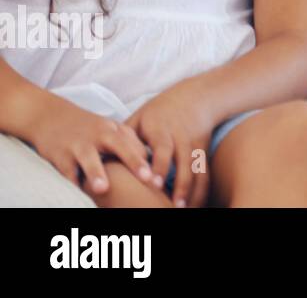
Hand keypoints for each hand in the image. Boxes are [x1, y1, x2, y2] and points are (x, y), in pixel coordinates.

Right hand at [27, 95, 156, 195]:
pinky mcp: (59, 155)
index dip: (150, 162)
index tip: (162, 177)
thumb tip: (152, 163)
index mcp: (116, 130)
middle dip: (135, 163)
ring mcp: (79, 145)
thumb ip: (129, 144)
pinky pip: (66, 171)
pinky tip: (78, 192)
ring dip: (97, 173)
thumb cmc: (88, 129)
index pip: (138, 146)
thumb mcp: (110, 130)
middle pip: (121, 147)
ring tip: (103, 188)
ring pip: (89, 159)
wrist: (50, 115)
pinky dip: (71, 182)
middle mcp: (100, 135)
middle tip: (148, 178)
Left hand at [125, 83, 218, 207]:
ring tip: (181, 209)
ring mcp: (194, 144)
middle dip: (179, 182)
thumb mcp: (140, 117)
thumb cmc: (159, 111)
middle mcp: (180, 137)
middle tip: (171, 203)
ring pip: (197, 169)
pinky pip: (205, 172)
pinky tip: (195, 205)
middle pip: (183, 160)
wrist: (196, 97)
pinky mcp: (204, 150)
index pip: (161, 148)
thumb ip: (124, 137)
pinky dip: (201, 190)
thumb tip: (101, 158)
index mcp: (161, 128)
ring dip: (191, 190)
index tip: (154, 183)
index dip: (159, 165)